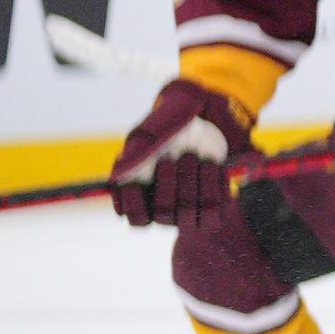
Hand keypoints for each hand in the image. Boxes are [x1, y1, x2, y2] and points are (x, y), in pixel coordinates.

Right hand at [109, 77, 252, 228]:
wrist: (209, 115)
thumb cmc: (173, 122)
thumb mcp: (154, 130)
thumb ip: (138, 151)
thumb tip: (120, 175)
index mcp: (140, 191)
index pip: (136, 219)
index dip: (135, 206)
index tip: (136, 181)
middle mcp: (163, 204)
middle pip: (162, 215)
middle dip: (168, 185)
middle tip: (173, 157)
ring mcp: (189, 207)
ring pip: (188, 214)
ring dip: (191, 184)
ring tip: (194, 156)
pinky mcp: (213, 204)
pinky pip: (214, 210)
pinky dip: (213, 185)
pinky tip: (212, 164)